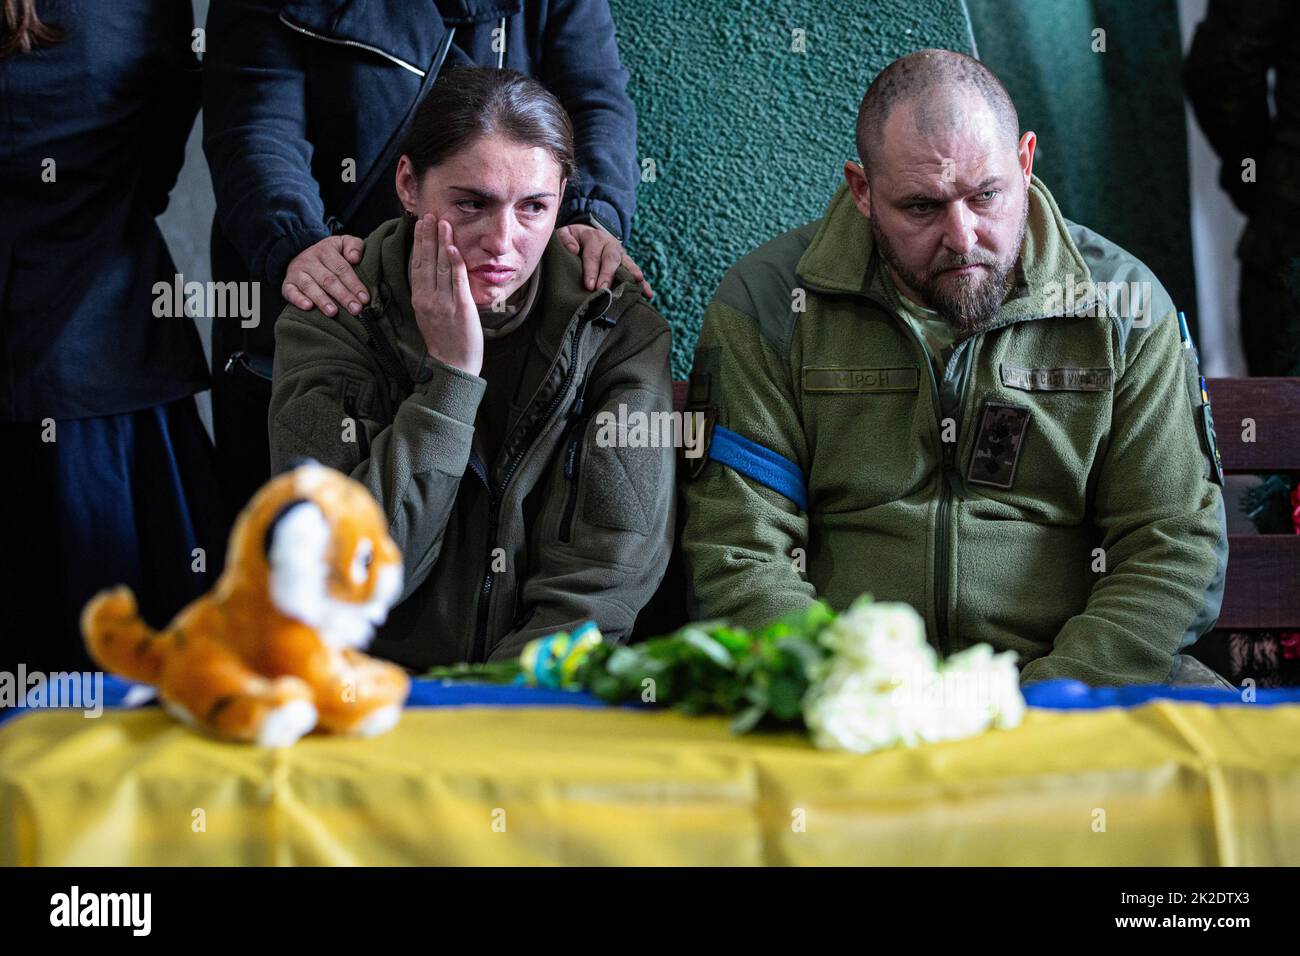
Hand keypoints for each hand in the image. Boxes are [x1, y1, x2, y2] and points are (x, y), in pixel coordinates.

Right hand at [282, 235, 369, 316]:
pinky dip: (298, 300)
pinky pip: (290, 292)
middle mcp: (309, 260)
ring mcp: (297, 273)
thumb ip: (354, 246)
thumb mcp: (343, 243)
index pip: (342, 269)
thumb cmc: (330, 255)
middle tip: (355, 310)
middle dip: (343, 296)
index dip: (354, 284)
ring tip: (333, 312)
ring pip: (310, 286)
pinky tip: (308, 307)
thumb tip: (354, 258)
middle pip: (328, 280)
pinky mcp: (287, 284)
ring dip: (322, 300)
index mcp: (325, 250)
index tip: (364, 299)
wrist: (300, 254)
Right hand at [410, 214, 482, 376]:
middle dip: (426, 236)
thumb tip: (432, 271)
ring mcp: (443, 303)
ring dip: (441, 242)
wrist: (453, 366)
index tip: (420, 224)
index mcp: (419, 299)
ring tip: (442, 222)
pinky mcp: (460, 308)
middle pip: (425, 261)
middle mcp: (427, 299)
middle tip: (428, 215)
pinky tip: (453, 247)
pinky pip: (456, 281)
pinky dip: (455, 262)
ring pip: (441, 267)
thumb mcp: (429, 315)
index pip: (417, 265)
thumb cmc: (444, 341)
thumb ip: (429, 293)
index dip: (418, 243)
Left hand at [556, 223, 652, 298]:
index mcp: (593, 237)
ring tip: (636, 285)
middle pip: (610, 259)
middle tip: (604, 290)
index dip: (591, 270)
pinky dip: (643, 283)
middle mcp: (609, 244)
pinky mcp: (626, 262)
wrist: (588, 234)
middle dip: (608, 275)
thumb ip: (566, 240)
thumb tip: (573, 250)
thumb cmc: (573, 239)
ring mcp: (620, 253)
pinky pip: (635, 272)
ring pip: (626, 264)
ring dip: (631, 276)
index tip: (589, 285)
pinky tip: (648, 294)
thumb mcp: (566, 234)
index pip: (592, 254)